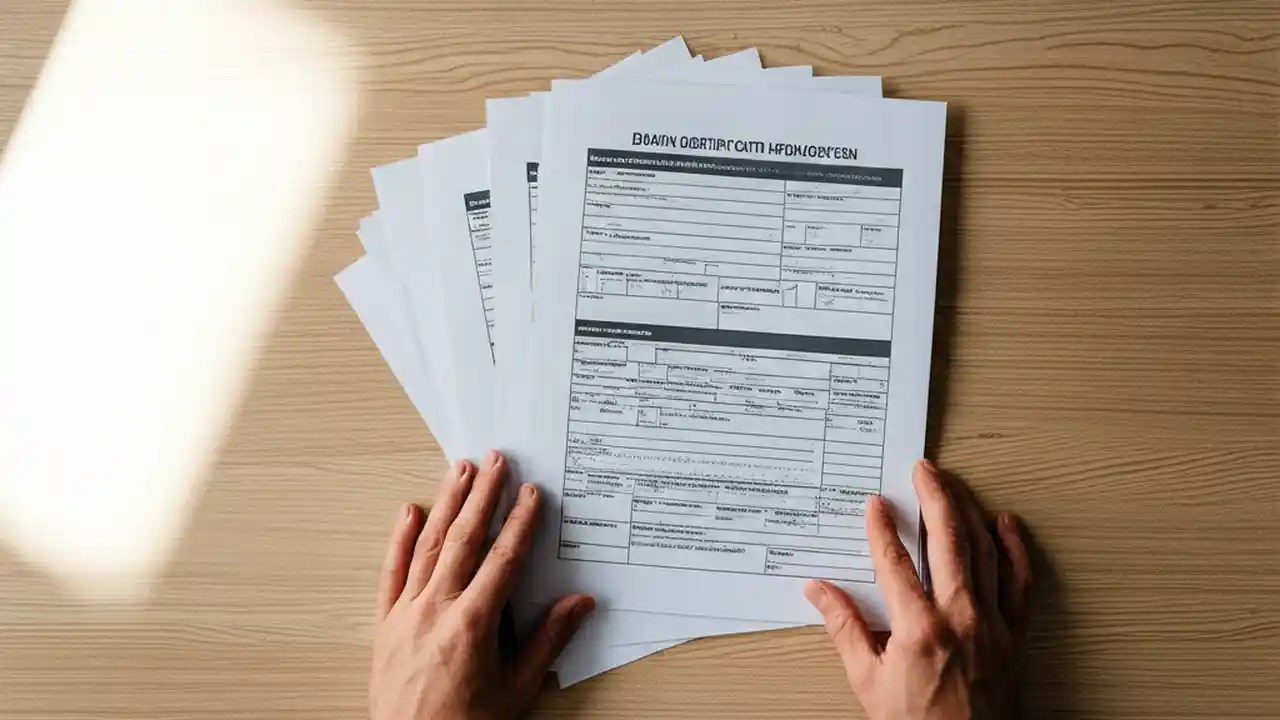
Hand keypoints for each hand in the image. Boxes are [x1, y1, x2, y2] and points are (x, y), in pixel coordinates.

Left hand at [369, 451, 594, 719]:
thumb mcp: (517, 688)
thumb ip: (548, 640)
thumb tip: (579, 603)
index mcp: (473, 623)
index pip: (503, 559)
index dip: (520, 522)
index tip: (532, 493)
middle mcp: (437, 609)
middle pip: (464, 539)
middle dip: (483, 496)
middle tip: (496, 461)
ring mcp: (407, 613)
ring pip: (428, 545)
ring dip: (446, 503)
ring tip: (459, 470)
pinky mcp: (386, 623)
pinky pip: (392, 572)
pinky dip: (400, 540)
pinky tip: (409, 512)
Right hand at [804, 460, 1032, 719]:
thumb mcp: (868, 682)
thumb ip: (845, 630)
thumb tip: (818, 592)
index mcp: (918, 629)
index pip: (895, 563)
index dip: (883, 529)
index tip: (876, 504)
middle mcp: (960, 619)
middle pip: (947, 542)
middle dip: (934, 499)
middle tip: (923, 470)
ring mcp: (992, 624)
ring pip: (983, 552)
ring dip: (968, 512)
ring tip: (954, 484)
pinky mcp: (1015, 635)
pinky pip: (1019, 582)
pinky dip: (1013, 549)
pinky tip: (1004, 524)